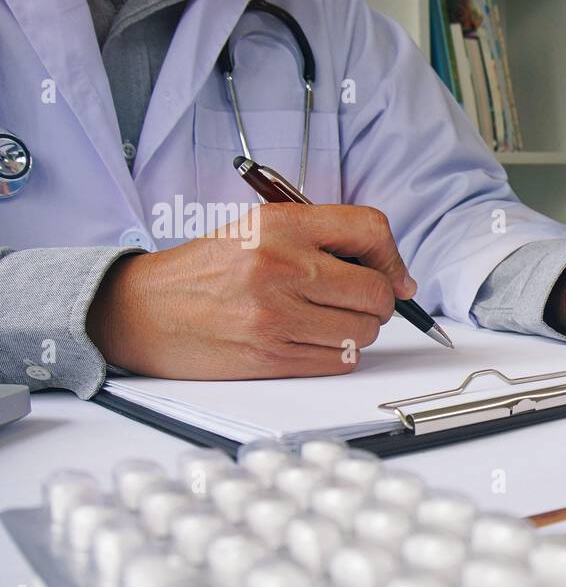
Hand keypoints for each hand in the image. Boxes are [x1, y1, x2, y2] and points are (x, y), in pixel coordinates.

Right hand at [86, 204, 413, 378]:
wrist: (145, 310)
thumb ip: (327, 239)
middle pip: (376, 291)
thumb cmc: (209, 270)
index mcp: (280, 225)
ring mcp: (276, 315)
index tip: (392, 275)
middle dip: (378, 302)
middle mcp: (280, 266)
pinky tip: (311, 340)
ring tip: (325, 320)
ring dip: (358, 330)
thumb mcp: (261, 229)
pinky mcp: (272, 356)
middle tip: (356, 302)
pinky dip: (338, 354)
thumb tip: (399, 279)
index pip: (370, 230)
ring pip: (364, 332)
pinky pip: (341, 361)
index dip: (393, 258)